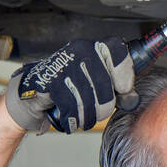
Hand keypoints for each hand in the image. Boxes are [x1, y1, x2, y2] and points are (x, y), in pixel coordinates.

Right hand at [4, 37, 137, 133]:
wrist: (34, 90)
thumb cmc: (70, 86)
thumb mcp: (97, 82)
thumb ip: (117, 87)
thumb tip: (132, 100)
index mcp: (96, 47)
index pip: (120, 54)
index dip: (125, 77)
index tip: (123, 92)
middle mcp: (81, 50)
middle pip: (106, 85)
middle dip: (105, 106)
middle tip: (99, 112)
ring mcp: (66, 64)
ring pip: (89, 99)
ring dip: (88, 115)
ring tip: (84, 118)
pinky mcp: (51, 80)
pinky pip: (71, 105)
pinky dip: (73, 118)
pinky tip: (72, 119)